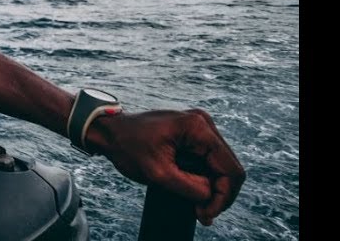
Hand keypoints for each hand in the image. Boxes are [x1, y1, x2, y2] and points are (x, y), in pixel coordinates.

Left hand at [95, 108, 245, 225]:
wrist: (109, 131)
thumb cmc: (127, 147)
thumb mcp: (157, 173)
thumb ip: (189, 187)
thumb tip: (212, 197)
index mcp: (198, 128)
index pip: (229, 169)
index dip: (223, 197)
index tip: (205, 215)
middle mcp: (203, 123)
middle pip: (229, 167)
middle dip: (220, 194)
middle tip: (203, 214)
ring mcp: (199, 127)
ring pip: (221, 165)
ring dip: (213, 188)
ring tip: (198, 207)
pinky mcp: (193, 134)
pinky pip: (209, 160)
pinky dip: (205, 178)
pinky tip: (195, 192)